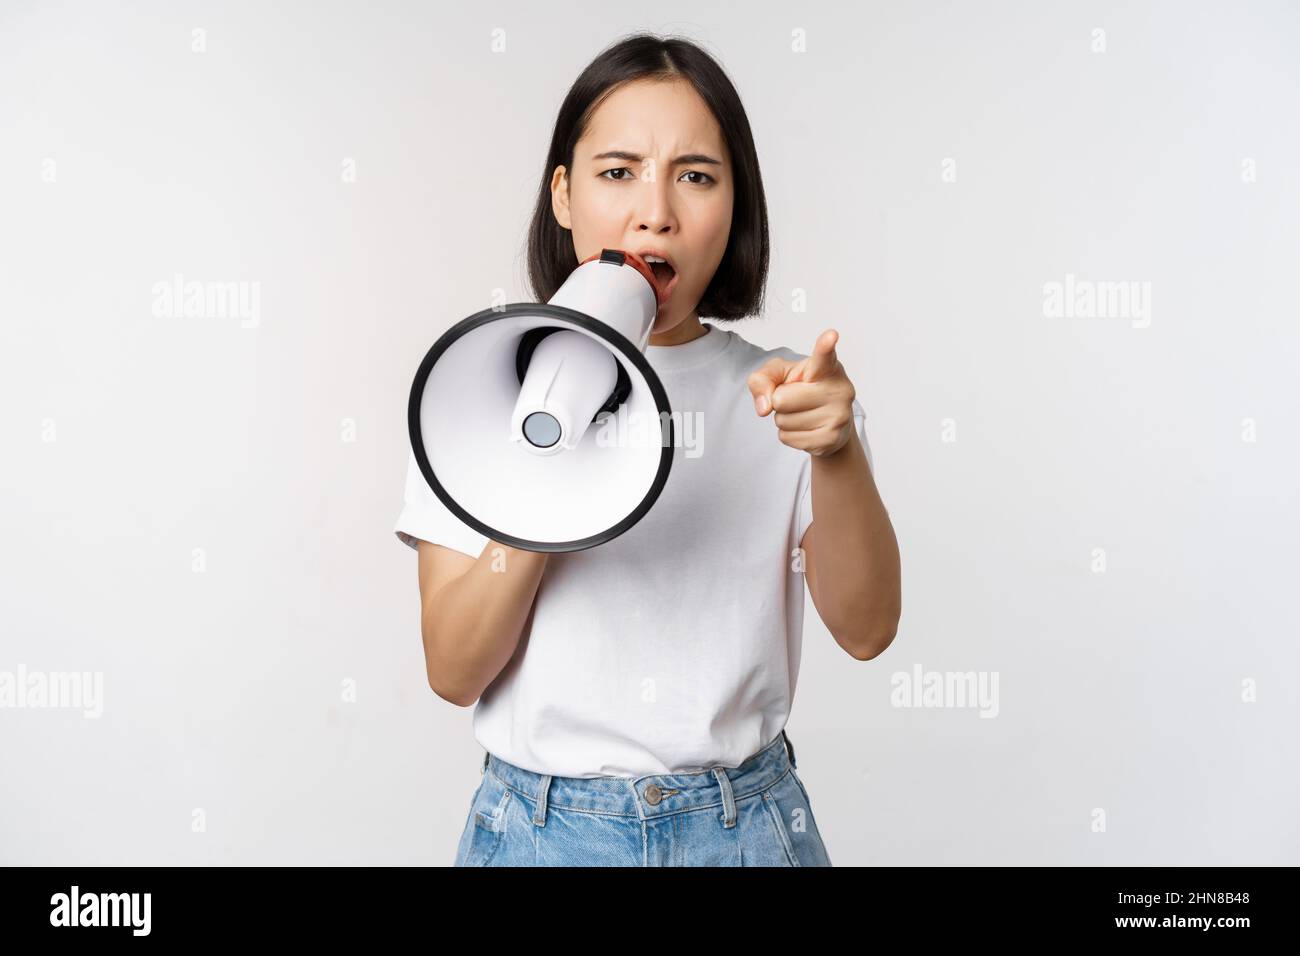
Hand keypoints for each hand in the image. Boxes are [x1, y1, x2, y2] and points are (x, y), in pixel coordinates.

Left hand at [747, 329, 857, 457]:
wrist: (830, 422)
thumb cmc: (802, 390)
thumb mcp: (779, 375)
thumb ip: (762, 379)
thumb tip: (764, 408)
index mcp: (826, 367)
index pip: (824, 355)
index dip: (825, 346)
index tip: (831, 336)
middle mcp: (838, 389)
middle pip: (781, 399)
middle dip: (779, 401)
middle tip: (797, 399)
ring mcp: (838, 415)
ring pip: (783, 421)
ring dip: (784, 420)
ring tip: (803, 413)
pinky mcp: (831, 439)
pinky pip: (787, 438)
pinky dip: (788, 435)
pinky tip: (806, 428)